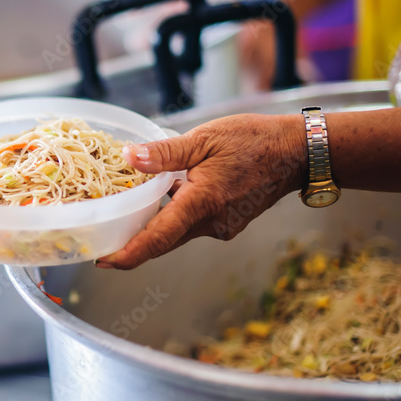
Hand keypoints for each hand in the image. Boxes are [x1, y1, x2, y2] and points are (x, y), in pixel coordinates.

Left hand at [97, 114, 305, 268]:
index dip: (128, 254)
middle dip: (134, 245)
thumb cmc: (253, 140)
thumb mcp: (204, 138)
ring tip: (128, 214)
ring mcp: (222, 227)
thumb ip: (165, 153)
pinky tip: (166, 198)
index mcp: (202, 203)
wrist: (297, 153)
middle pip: (164, 242)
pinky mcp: (228, 224)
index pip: (158, 239)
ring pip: (178, 234)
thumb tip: (129, 157)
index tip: (104, 261)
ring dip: (155, 228)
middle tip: (103, 243)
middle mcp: (211, 223)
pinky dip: (176, 218)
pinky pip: (194, 226)